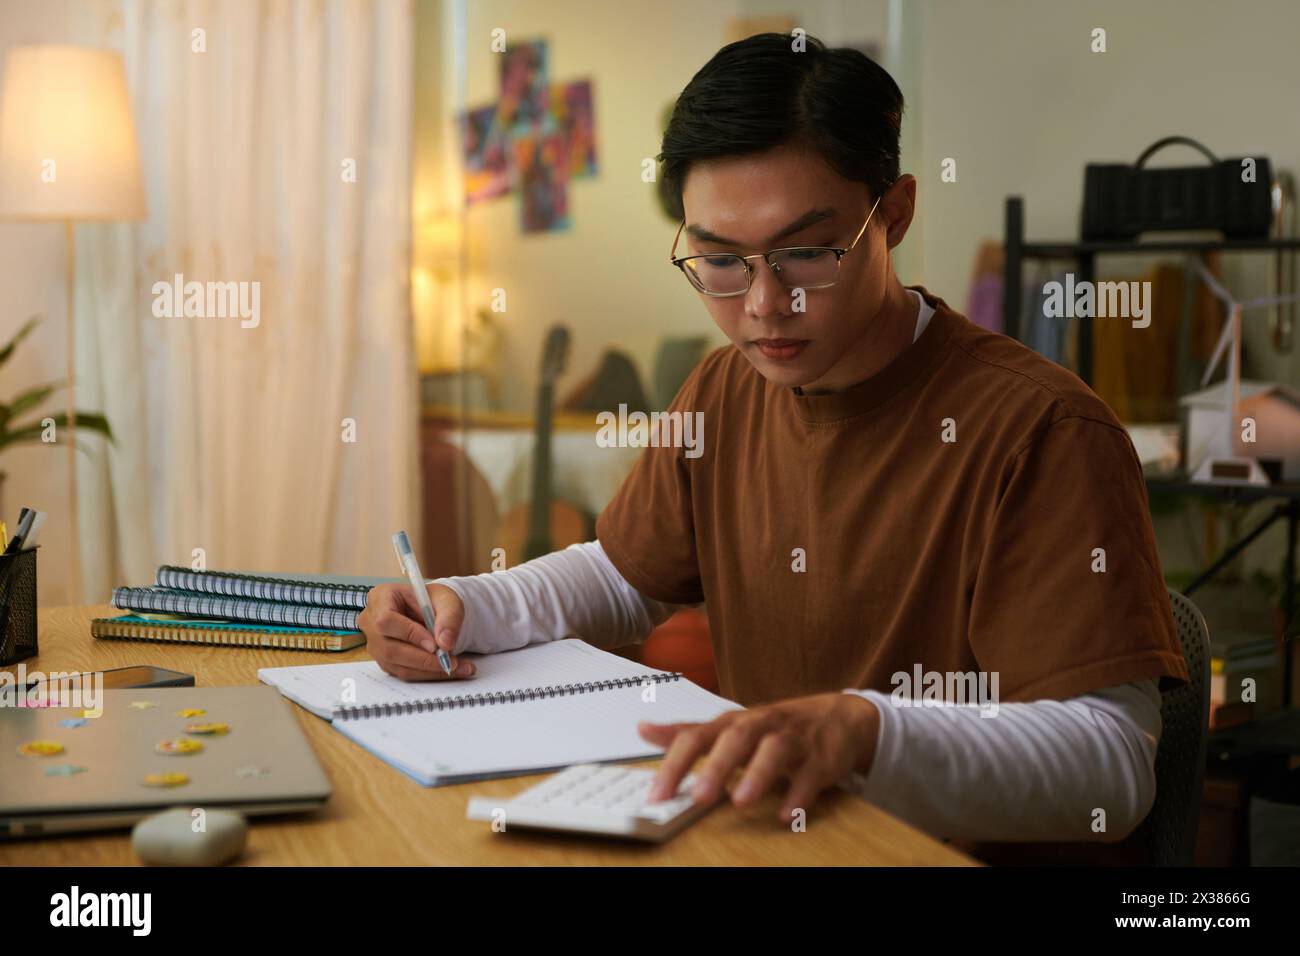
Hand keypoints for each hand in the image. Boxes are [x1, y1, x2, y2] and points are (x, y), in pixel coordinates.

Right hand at [357, 582, 476, 680]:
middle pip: (389, 648)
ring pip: (397, 665)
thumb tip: (445, 643)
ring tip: (458, 668)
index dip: (410, 634)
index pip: (386, 620)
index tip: (435, 644)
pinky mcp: (385, 660)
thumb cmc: (435, 600)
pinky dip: (428, 674)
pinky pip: (403, 672)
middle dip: (423, 659)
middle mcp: (371, 621)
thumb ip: (449, 618)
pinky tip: (449, 670)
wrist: (434, 610)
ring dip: (429, 670)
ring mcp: (375, 643)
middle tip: (450, 662)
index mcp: (381, 597)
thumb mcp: (447, 600)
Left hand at [638, 692, 879, 821]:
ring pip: (775, 749)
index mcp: (733, 722)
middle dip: (717, 766)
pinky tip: (786, 815)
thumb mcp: (729, 727)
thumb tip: (643, 729)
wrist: (836, 716)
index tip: (656, 794)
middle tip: (700, 797)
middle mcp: (760, 725)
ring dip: (758, 774)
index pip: (697, 736)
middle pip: (737, 737)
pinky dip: (799, 794)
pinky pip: (811, 774)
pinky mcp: (822, 756)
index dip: (675, 764)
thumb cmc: (773, 726)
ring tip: (742, 802)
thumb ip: (688, 733)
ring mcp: (793, 738)